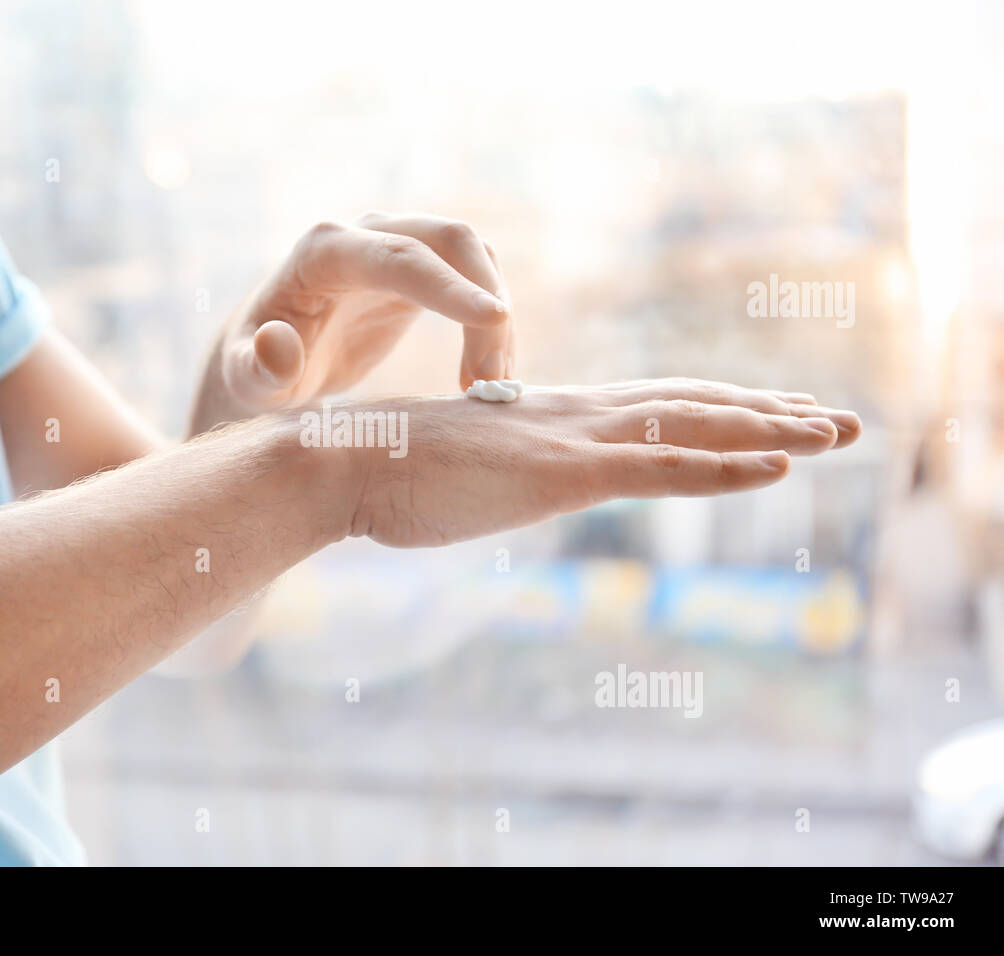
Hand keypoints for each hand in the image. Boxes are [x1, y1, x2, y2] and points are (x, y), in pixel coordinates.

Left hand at [218, 212, 513, 411]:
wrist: (271, 355)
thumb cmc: (256, 367)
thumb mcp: (247, 379)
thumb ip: (258, 365)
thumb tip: (279, 342)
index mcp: (323, 252)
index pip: (396, 257)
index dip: (447, 284)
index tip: (494, 318)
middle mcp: (364, 232)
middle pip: (448, 240)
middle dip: (483, 301)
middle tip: (493, 380)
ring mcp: (396, 244)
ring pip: (473, 255)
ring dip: (495, 315)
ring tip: (492, 385)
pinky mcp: (421, 268)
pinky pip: (475, 277)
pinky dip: (492, 321)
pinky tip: (489, 372)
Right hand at [341, 378, 860, 547]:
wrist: (341, 460)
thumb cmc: (384, 469)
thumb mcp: (457, 469)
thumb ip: (495, 468)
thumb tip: (503, 479)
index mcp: (550, 415)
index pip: (654, 405)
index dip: (720, 407)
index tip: (771, 413)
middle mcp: (573, 415)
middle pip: (691, 404)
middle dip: (769, 411)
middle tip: (836, 418)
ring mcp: (570, 440)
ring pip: (693, 427)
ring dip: (772, 429)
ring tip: (837, 432)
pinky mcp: (560, 472)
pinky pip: (661, 468)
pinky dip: (724, 465)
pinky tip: (779, 464)